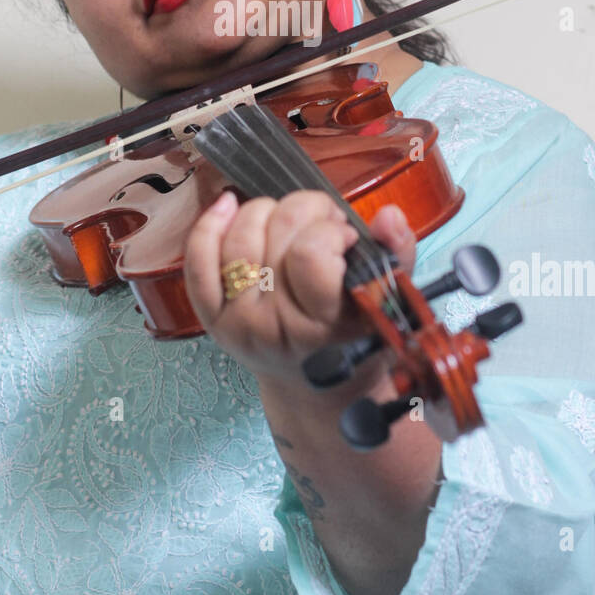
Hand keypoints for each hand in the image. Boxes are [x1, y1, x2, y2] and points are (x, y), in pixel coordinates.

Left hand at [182, 189, 416, 385]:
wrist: (318, 388)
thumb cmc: (357, 339)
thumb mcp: (388, 300)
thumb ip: (396, 254)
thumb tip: (388, 215)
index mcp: (320, 328)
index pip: (310, 254)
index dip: (330, 230)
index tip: (345, 235)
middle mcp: (271, 327)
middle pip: (276, 233)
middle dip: (306, 209)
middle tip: (324, 221)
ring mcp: (235, 322)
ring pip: (238, 237)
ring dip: (268, 210)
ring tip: (291, 221)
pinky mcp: (209, 318)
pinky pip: (197, 260)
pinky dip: (210, 225)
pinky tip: (229, 205)